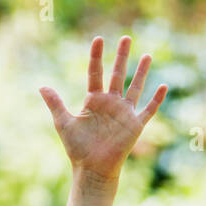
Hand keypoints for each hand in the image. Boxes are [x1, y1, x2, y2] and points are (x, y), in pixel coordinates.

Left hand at [39, 36, 166, 182]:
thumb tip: (41, 86)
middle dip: (122, 56)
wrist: (92, 168)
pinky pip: (148, 110)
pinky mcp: (135, 125)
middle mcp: (110, 103)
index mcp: (93, 100)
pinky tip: (164, 86)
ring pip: (135, 87)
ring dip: (141, 72)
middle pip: (117, 74)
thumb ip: (56, 104)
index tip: (99, 39)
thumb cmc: (77, 148)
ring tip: (147, 55)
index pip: (95, 73)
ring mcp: (124, 113)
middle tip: (126, 37)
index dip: (97, 56)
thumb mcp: (64, 123)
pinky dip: (156, 99)